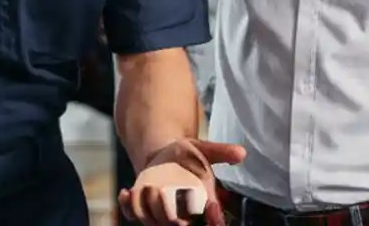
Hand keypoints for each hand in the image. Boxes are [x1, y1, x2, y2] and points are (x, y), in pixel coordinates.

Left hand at [118, 138, 245, 225]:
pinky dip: (129, 206)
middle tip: (166, 193)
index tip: (211, 206)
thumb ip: (220, 152)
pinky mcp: (142, 209)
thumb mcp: (203, 149)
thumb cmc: (187, 156)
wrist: (162, 156)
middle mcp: (182, 215)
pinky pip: (134, 214)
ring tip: (145, 189)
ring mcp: (159, 214)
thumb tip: (241, 152)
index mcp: (201, 204)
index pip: (212, 221)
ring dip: (148, 210)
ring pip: (154, 222)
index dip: (213, 219)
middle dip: (173, 217)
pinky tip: (126, 191)